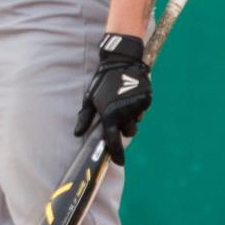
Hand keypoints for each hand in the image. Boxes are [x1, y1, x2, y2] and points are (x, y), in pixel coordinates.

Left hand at [74, 33, 150, 166]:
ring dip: (130, 119)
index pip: (113, 140)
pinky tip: (131, 96)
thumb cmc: (103, 81)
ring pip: (136, 122)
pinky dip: (138, 108)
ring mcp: (137, 107)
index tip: (118, 162)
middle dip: (124, 129)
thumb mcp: (90, 99)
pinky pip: (142, 111)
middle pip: (128, 133)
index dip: (116, 154)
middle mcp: (125, 114)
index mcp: (110, 115)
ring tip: (123, 103)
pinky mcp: (146, 100)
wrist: (121, 61)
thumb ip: (85, 118)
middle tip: (118, 116)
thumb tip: (77, 134)